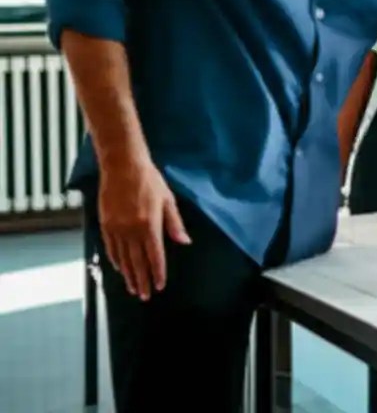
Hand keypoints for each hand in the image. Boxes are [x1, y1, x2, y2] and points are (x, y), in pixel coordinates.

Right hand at [98, 158, 190, 300]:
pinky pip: (110, 247)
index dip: (158, 273)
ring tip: (133, 288)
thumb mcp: (168, 200)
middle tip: (145, 296)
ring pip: (122, 258)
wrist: (122, 165)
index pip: (155, 256)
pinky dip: (115, 260)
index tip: (160, 286)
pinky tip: (119, 268)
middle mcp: (131, 230)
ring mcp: (116, 228)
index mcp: (149, 225)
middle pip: (137, 262)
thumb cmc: (150, 180)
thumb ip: (174, 224)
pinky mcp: (105, 223)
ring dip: (128, 275)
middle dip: (142, 280)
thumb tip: (184, 242)